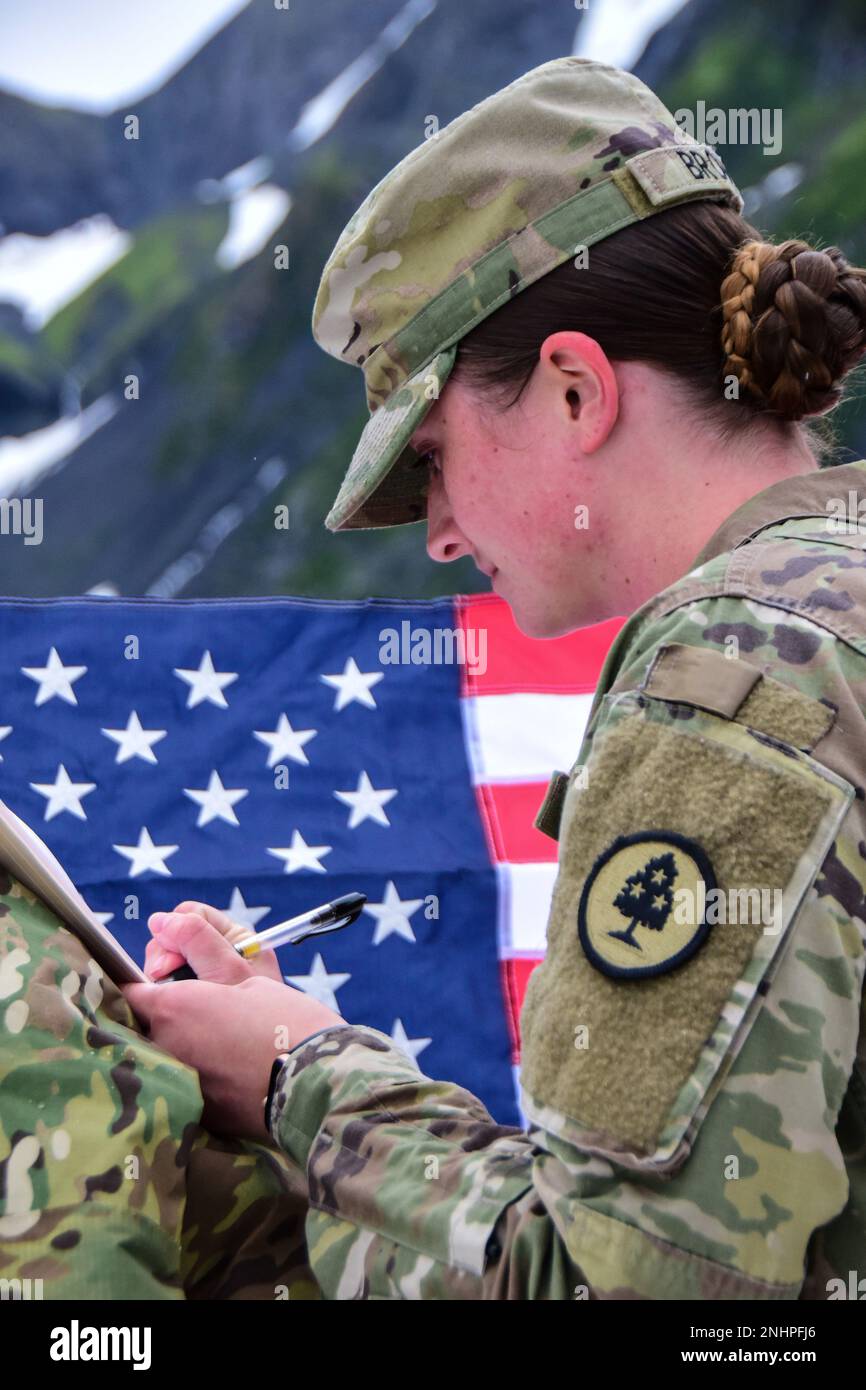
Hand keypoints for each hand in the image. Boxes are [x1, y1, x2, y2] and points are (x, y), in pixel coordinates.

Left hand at [124, 910, 344, 1138]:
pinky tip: (234, 1062)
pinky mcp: (195, 1112)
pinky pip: (187, 1080)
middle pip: (150, 1020)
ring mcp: (177, 1084)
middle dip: (173, 1007)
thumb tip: (160, 919)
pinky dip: (202, 1069)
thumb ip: (196, 941)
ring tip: (231, 1033)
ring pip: (168, 1050)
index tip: (180, 973)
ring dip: (187, 1039)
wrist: (318, 1086)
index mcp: (170, 1008)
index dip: (156, 976)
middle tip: (218, 1003)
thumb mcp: (242, 970)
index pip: (133, 987)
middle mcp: (163, 1048)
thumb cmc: (284, 1021)